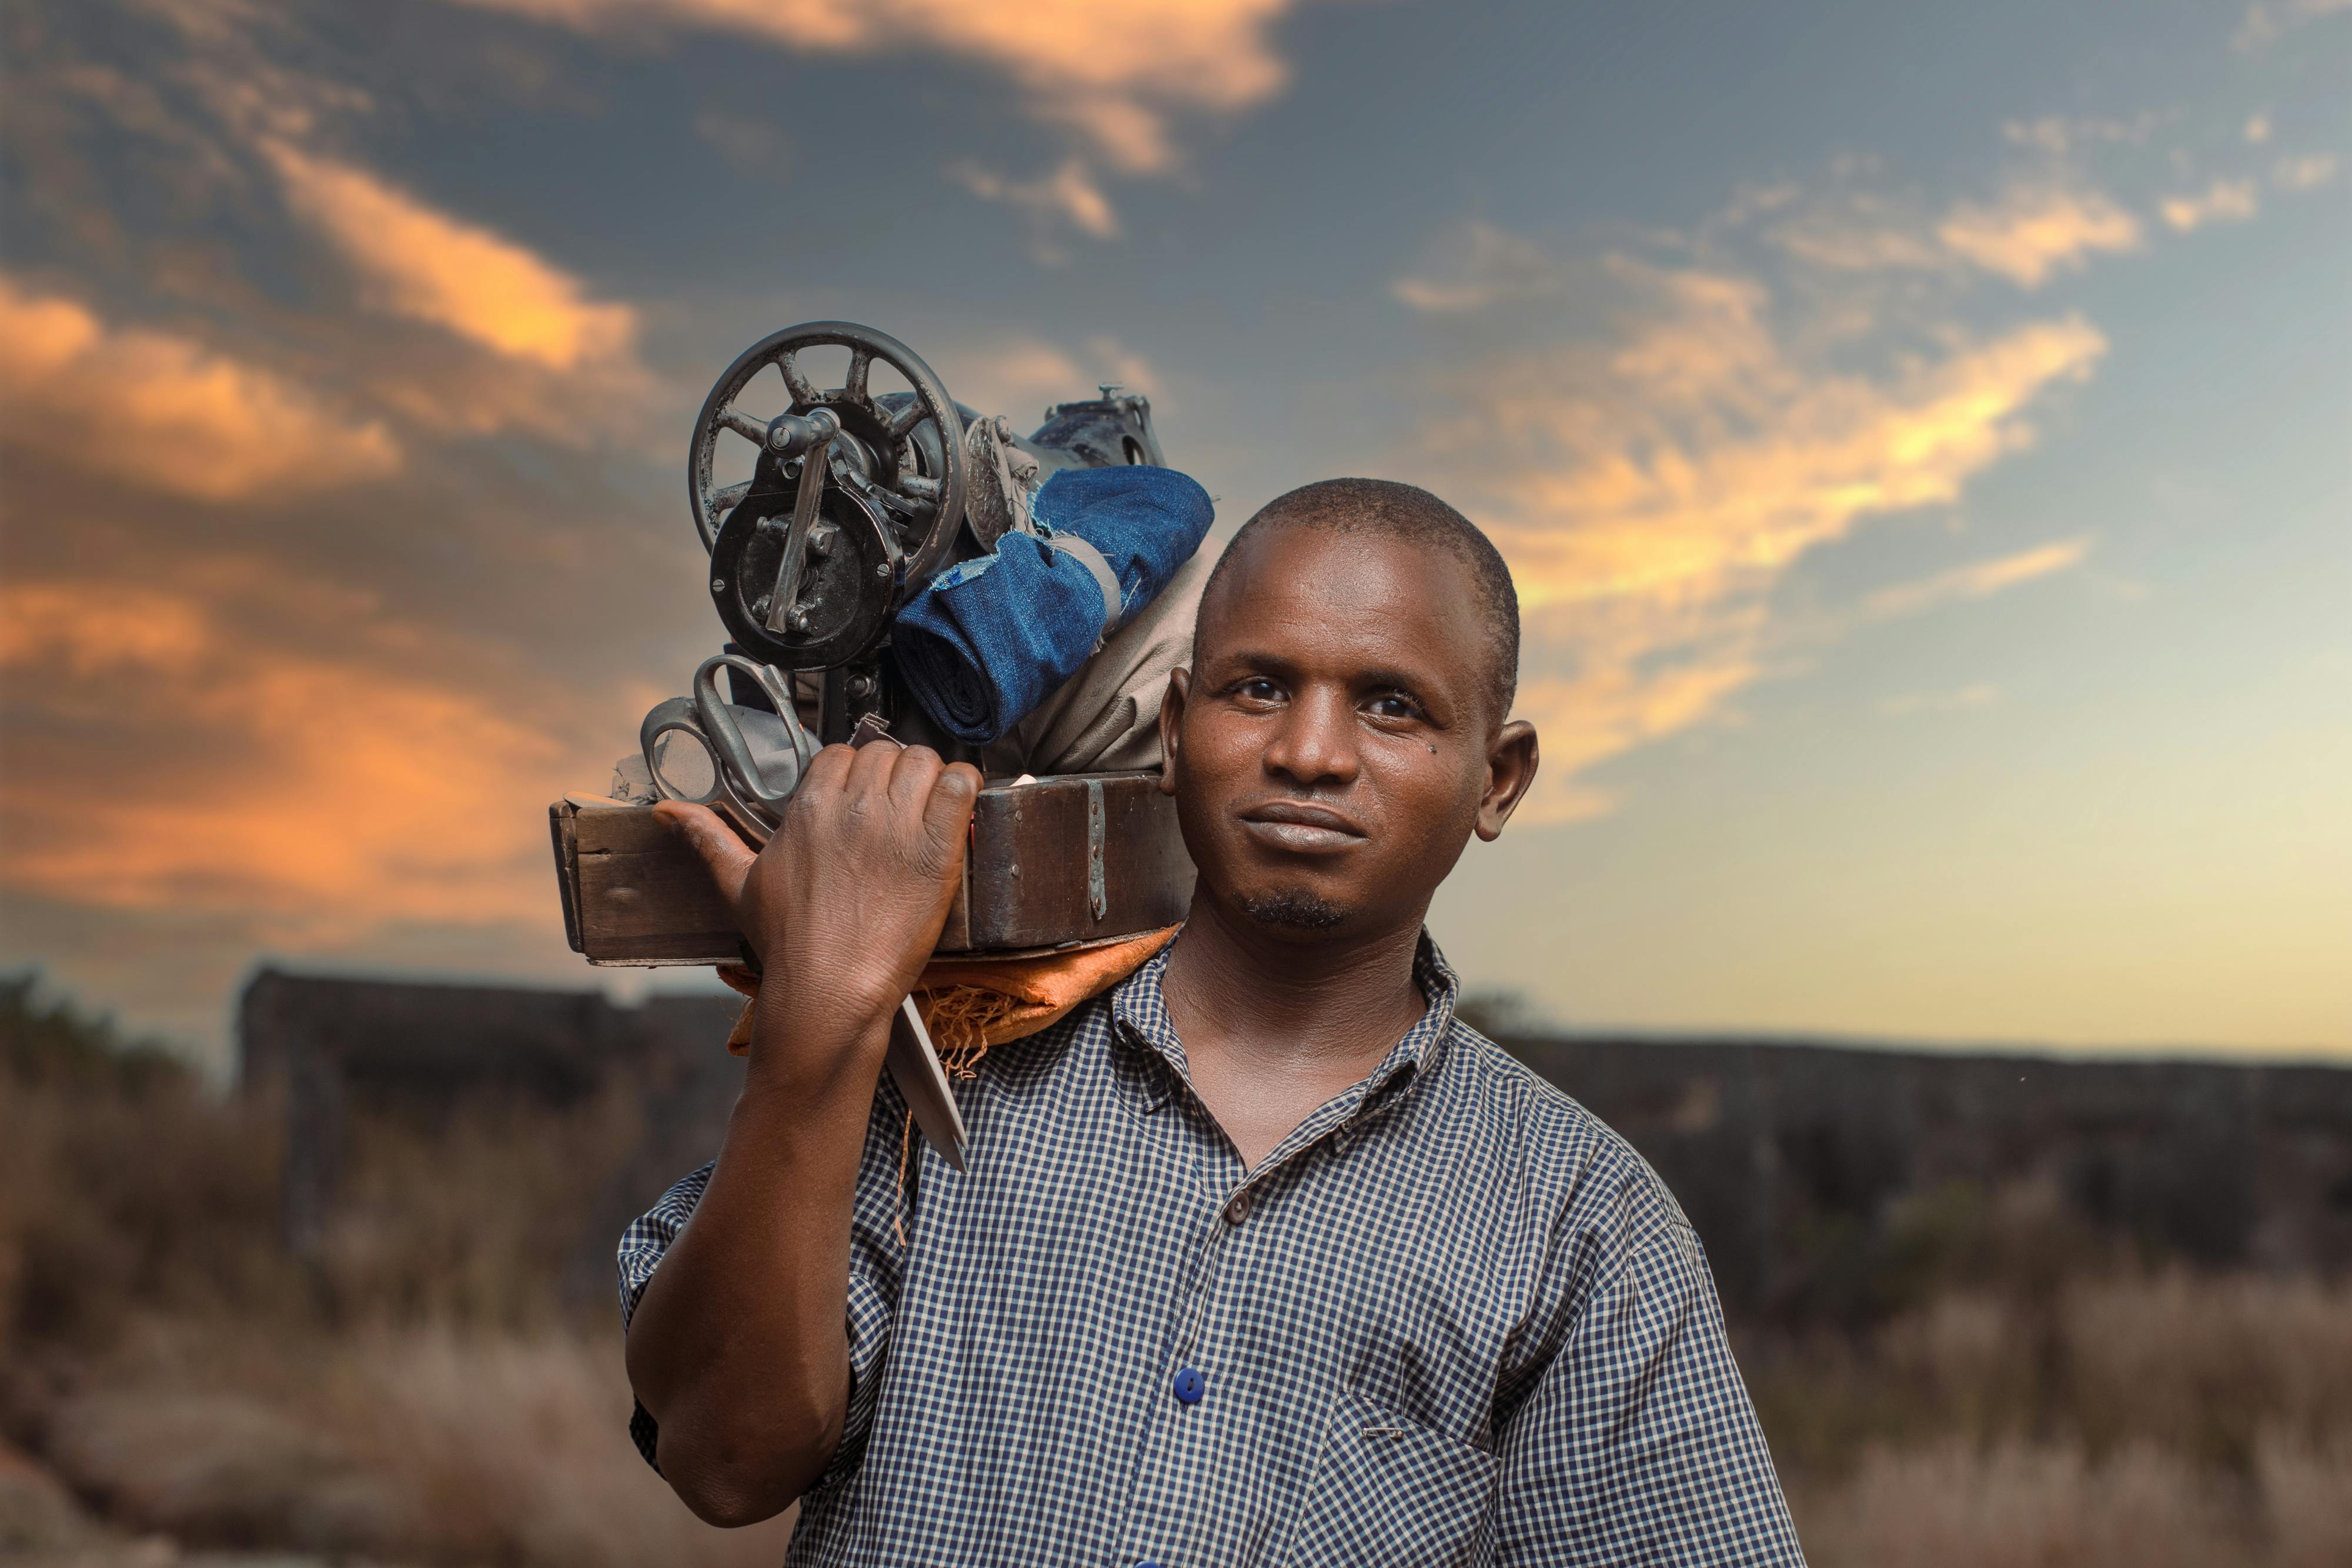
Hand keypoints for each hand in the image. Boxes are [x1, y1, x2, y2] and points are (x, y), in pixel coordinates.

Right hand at [656, 743, 979, 1036]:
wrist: (829, 990)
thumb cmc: (787, 945)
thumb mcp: (738, 885)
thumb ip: (708, 838)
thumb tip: (667, 812)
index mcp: (809, 808)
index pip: (841, 755)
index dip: (855, 774)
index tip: (861, 800)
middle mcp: (853, 807)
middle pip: (884, 753)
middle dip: (892, 774)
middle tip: (898, 810)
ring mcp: (897, 824)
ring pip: (922, 759)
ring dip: (928, 776)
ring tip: (928, 808)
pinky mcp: (937, 847)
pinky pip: (960, 783)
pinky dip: (963, 785)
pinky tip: (955, 806)